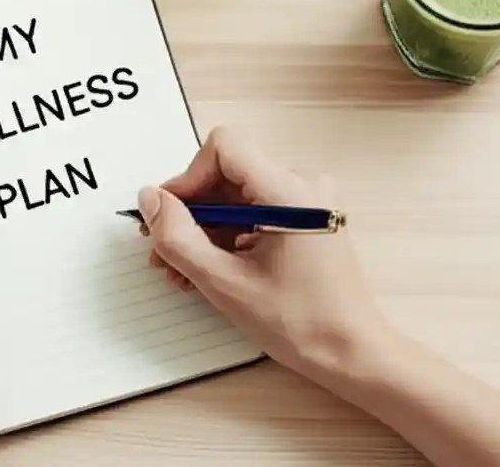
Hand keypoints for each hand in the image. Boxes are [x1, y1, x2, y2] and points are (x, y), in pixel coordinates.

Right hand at [139, 127, 386, 374]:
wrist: (350, 353)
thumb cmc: (300, 323)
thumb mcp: (224, 282)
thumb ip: (178, 237)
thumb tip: (149, 199)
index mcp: (290, 192)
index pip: (224, 147)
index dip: (188, 177)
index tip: (169, 215)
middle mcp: (303, 185)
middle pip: (227, 173)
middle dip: (190, 211)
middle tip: (163, 251)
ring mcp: (307, 201)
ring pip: (237, 195)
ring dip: (204, 228)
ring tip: (181, 269)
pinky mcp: (306, 218)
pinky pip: (254, 210)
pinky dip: (227, 235)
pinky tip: (208, 268)